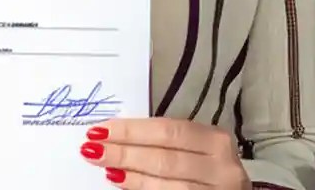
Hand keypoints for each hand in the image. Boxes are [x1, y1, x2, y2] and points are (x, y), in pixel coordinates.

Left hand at [80, 118, 250, 188]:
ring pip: (170, 185)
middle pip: (166, 158)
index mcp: (215, 140)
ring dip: (132, 176)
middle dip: (125, 154)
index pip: (167, 130)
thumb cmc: (204, 164)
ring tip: (106, 168)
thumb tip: (111, 135)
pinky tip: (123, 183)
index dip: (131, 131)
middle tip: (92, 150)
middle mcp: (222, 166)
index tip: (99, 130)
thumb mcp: (191, 146)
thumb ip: (161, 140)